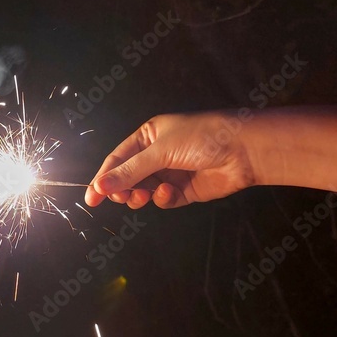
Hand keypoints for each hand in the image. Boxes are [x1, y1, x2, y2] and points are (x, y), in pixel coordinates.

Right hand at [85, 112, 256, 209]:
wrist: (246, 150)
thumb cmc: (202, 138)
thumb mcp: (160, 151)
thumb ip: (129, 171)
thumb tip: (99, 187)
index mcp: (148, 136)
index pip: (117, 159)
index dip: (103, 177)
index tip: (90, 197)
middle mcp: (157, 154)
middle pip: (127, 177)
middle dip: (121, 188)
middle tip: (119, 197)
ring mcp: (170, 172)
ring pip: (143, 191)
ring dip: (139, 196)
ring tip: (141, 198)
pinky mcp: (183, 190)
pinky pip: (163, 199)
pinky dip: (161, 199)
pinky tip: (168, 193)